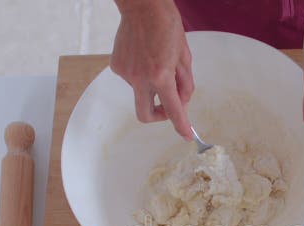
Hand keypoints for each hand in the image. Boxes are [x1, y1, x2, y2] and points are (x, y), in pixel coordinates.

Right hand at [111, 0, 193, 139]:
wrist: (142, 6)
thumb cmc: (167, 26)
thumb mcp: (184, 56)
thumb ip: (184, 83)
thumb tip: (182, 101)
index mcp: (160, 76)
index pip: (173, 109)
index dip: (181, 125)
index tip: (186, 135)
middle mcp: (140, 78)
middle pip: (145, 114)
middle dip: (158, 116)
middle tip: (169, 106)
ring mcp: (126, 73)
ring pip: (141, 92)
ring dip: (152, 85)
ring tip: (158, 60)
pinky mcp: (117, 66)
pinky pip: (132, 79)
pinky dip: (141, 74)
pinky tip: (145, 56)